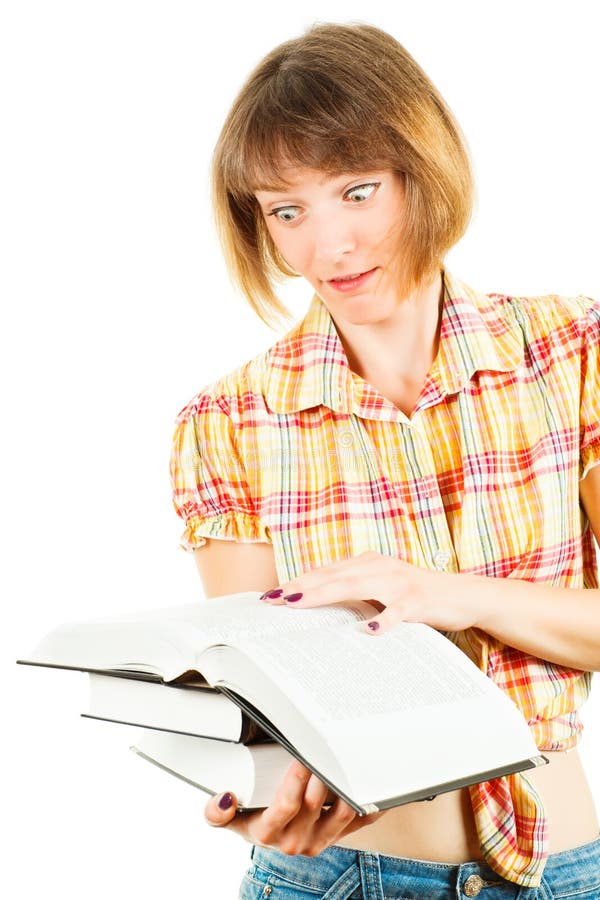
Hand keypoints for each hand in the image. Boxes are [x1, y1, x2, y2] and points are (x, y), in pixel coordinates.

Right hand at [204, 759, 382, 854]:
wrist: (274, 839)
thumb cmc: (253, 819)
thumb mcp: (230, 820)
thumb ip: (217, 813)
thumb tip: (224, 798)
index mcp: (268, 833)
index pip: (285, 806)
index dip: (294, 781)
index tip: (300, 755)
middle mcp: (296, 841)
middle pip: (315, 804)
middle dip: (320, 773)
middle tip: (326, 746)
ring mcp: (321, 840)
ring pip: (342, 813)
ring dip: (345, 786)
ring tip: (345, 759)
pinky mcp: (339, 837)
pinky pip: (361, 820)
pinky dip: (372, 801)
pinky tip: (377, 781)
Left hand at [261, 550, 485, 633]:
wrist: (461, 595)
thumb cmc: (415, 596)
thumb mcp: (381, 590)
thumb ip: (354, 594)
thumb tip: (318, 606)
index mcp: (368, 564)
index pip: (326, 572)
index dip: (298, 582)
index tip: (272, 595)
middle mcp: (379, 567)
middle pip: (333, 576)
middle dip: (301, 587)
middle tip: (274, 599)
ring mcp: (398, 582)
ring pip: (355, 586)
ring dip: (325, 594)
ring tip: (299, 603)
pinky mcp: (417, 600)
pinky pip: (398, 611)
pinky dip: (384, 619)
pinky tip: (370, 630)